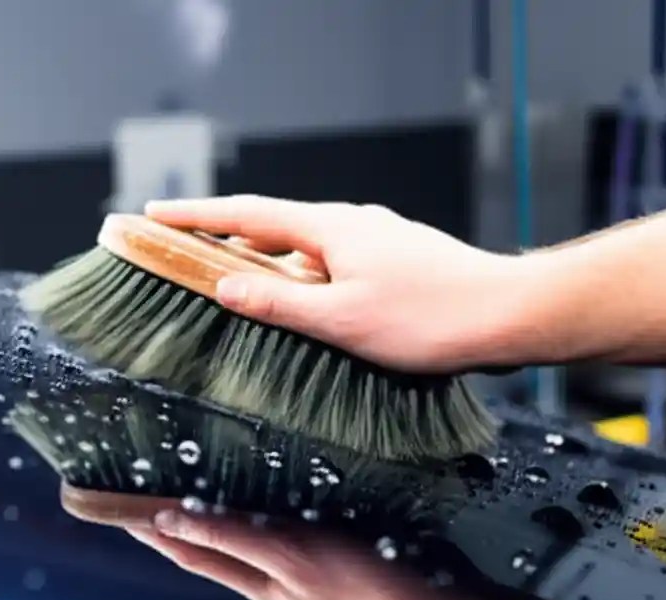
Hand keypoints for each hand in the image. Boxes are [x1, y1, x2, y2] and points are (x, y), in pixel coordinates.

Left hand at [129, 509, 437, 599]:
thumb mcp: (287, 556)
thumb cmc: (360, 582)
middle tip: (151, 483)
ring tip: (197, 478)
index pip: (190, 555)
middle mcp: (274, 579)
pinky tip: (271, 488)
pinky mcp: (333, 557)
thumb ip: (229, 537)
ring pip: (249, 536)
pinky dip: (263, 508)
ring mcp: (304, 571)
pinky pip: (284, 528)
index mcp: (258, 584)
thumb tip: (168, 521)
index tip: (121, 505)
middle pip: (215, 547)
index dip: (155, 531)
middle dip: (181, 520)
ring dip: (221, 511)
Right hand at [145, 195, 527, 372]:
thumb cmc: (432, 319)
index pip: (247, 215)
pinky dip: (298, 273)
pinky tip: (300, 302)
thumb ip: (280, 302)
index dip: (197, 216)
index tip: (156, 213)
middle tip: (182, 248)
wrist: (509, 316)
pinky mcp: (393, 260)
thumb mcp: (342, 319)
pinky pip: (328, 259)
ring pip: (302, 245)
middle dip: (223, 236)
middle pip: (271, 225)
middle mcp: (352, 224)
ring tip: (231, 281)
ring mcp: (375, 239)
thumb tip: (227, 286)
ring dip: (263, 259)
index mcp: (332, 229)